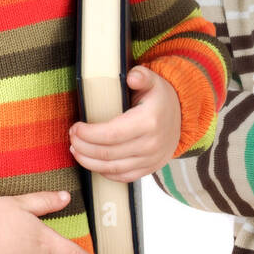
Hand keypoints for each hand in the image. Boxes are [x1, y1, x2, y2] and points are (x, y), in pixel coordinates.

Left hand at [68, 65, 180, 181]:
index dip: (88, 134)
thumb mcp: (153, 81)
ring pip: (112, 169)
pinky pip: (123, 177)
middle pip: (108, 153)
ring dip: (89, 162)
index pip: (111, 134)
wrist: (181, 117)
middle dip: (84, 147)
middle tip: (72, 137)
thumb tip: (132, 77)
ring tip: (76, 150)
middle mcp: (151, 144)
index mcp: (149, 122)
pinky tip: (92, 163)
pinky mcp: (149, 168)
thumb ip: (141, 76)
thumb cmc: (160, 98)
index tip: (75, 127)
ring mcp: (151, 159)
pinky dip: (105, 173)